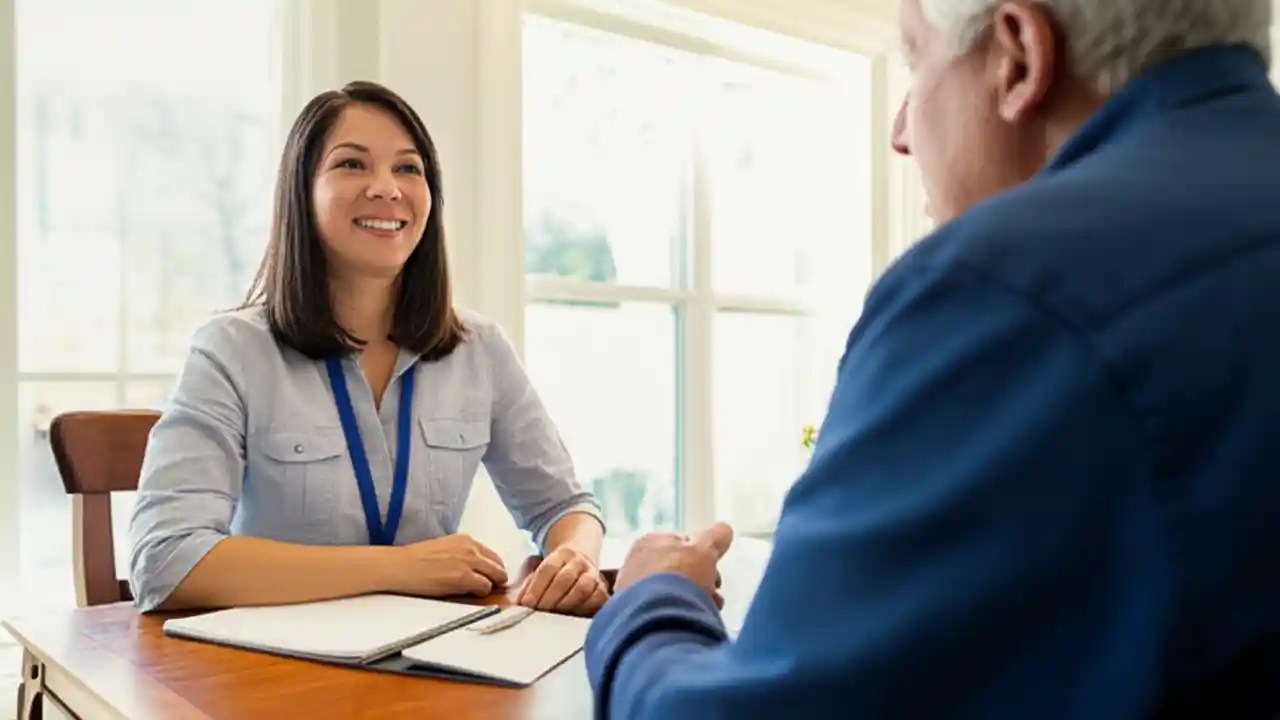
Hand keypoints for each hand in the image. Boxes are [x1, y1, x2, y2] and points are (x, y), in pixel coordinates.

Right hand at [392, 533, 508, 597]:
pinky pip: (484, 587)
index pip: (493, 556)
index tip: (490, 579)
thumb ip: (464, 556)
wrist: (400, 566)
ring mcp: (468, 562)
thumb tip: (478, 571)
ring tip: (477, 592)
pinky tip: (469, 594)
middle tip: (489, 589)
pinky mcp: (463, 577)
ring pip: (496, 577)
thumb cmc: (417, 561)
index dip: (493, 570)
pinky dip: (481, 593)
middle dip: (497, 579)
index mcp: (466, 540)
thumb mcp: (446, 550)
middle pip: (499, 567)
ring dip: (490, 586)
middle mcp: (471, 548)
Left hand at [516, 546, 609, 615]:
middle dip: (550, 597)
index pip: (548, 569)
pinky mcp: (603, 589)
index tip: (527, 604)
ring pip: (583, 587)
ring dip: (566, 604)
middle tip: (539, 612)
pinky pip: (598, 599)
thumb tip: (520, 603)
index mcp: (561, 555)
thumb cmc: (556, 574)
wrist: (583, 563)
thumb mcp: (542, 572)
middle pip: (565, 578)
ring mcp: (593, 574)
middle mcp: (579, 562)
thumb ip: (530, 586)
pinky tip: (573, 617)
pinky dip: (585, 608)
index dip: (536, 587)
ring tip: (555, 618)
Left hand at [614, 523, 733, 606]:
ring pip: (672, 592)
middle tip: (715, 598)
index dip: (704, 558)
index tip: (716, 576)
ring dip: (692, 601)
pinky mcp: (632, 613)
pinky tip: (687, 622)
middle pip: (679, 570)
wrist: (655, 618)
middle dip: (701, 584)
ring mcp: (631, 589)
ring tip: (706, 613)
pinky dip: (675, 615)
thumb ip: (716, 537)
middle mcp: (636, 561)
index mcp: (651, 541)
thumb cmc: (680, 576)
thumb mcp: (705, 550)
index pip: (684, 545)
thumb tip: (724, 529)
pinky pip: (661, 611)